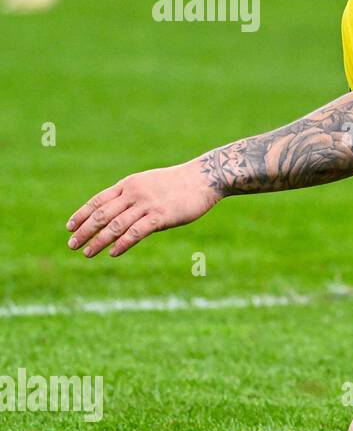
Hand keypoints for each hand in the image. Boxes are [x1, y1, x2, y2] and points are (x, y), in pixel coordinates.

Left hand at [66, 159, 221, 257]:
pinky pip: (136, 232)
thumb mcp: (151, 184)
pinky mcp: (161, 216)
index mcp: (129, 184)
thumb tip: (123, 216)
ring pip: (116, 225)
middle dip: (84, 230)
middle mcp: (134, 193)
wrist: (205, 178)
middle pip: (102, 214)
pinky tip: (113, 252)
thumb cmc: (180, 183)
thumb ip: (135, 197)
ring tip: (87, 252)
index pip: (98, 201)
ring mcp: (147, 204)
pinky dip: (122, 243)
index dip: (82, 215)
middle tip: (72, 244)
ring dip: (99, 240)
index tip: (69, 227)